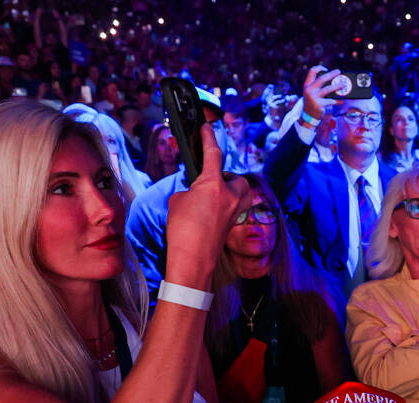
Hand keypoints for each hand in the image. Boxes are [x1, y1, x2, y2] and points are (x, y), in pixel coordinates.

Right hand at [165, 124, 249, 285]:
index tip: (207, 127)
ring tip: (211, 198)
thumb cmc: (183, 231)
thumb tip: (197, 193)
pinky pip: (234, 208)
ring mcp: (235, 211)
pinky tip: (210, 215)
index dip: (208, 138)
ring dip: (230, 191)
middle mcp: (230, 196)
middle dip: (226, 177)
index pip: (213, 154)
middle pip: (236, 178)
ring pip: (241, 193)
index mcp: (214, 185)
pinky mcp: (233, 225)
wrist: (193, 260)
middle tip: (208, 181)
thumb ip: (190, 190)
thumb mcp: (177, 201)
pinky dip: (225, 207)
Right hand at [301, 65, 340, 121]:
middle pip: (321, 79)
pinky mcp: (319, 105)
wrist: (307, 116)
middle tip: (338, 72)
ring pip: (327, 89)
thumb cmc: (312, 102)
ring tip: (343, 85)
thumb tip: (331, 79)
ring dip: (337, 86)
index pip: (312, 72)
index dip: (319, 68)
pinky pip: (330, 101)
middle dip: (331, 74)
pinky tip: (341, 100)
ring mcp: (314, 97)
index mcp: (307, 85)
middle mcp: (309, 90)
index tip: (326, 69)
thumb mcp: (310, 92)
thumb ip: (317, 86)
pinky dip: (337, 100)